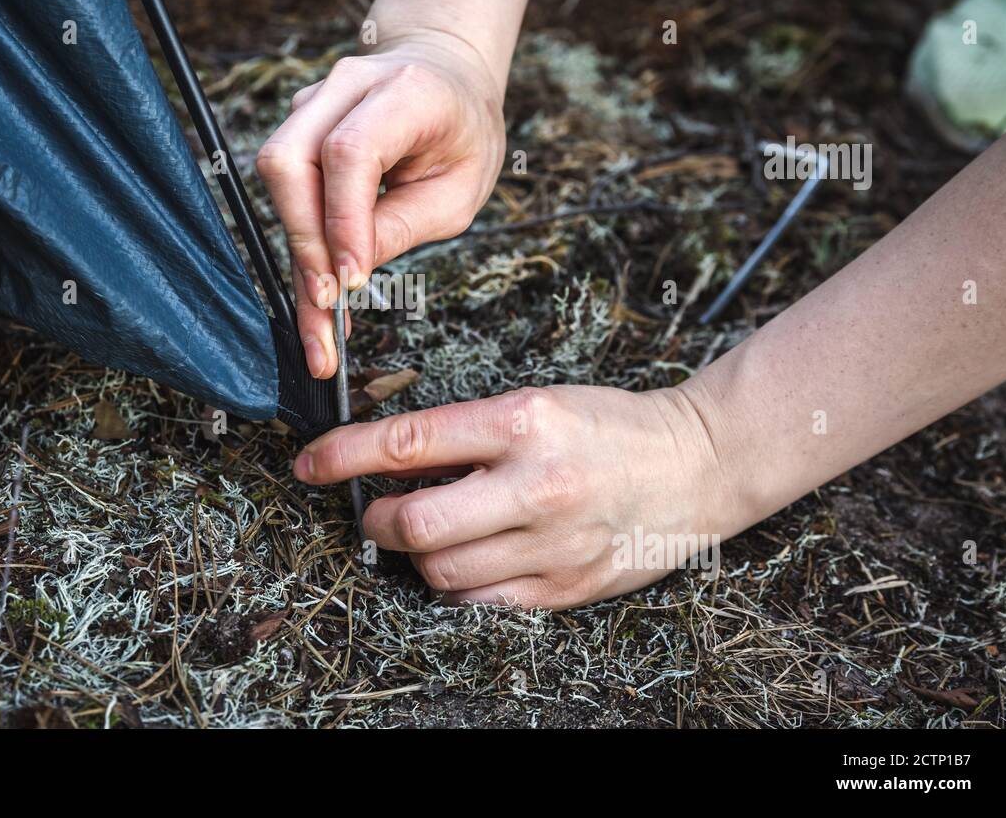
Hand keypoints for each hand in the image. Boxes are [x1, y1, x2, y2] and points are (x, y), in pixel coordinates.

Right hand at [255, 29, 505, 377]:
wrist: (447, 74)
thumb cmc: (461, 136)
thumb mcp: (459, 192)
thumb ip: (402, 226)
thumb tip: (346, 273)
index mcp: (406, 92)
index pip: (350, 152)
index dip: (342, 221)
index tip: (349, 281)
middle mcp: (348, 86)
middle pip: (290, 160)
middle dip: (303, 240)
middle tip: (327, 304)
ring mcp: (315, 101)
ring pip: (278, 174)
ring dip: (296, 247)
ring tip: (320, 314)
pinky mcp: (298, 124)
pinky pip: (286, 185)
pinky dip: (300, 239)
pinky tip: (318, 287)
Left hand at [293, 385, 748, 608]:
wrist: (696, 466)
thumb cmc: (608, 426)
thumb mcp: (535, 403)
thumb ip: (464, 435)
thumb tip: (386, 461)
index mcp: (522, 422)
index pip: (406, 443)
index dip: (342, 455)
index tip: (309, 462)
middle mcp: (534, 486)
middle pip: (413, 524)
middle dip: (372, 521)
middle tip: (371, 512)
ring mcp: (552, 544)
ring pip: (439, 571)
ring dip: (412, 555)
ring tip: (427, 533)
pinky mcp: (565, 588)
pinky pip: (478, 602)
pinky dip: (455, 583)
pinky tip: (466, 559)